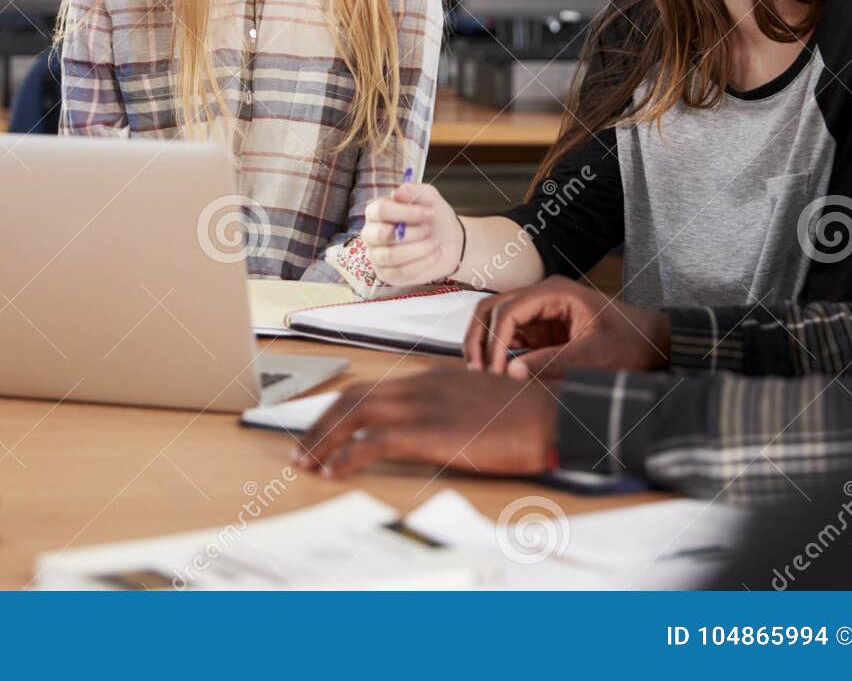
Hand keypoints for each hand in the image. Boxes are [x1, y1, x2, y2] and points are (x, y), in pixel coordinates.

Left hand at [292, 369, 556, 478]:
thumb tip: (432, 426)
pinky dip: (346, 456)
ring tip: (307, 462)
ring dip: (323, 439)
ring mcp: (423, 406)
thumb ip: (448, 407)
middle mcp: (419, 386)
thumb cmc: (523, 415)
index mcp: (430, 378)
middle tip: (302, 448)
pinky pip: (374, 442)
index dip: (338, 409)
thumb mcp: (477, 402)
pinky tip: (333, 472)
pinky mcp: (430, 432)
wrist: (549, 416)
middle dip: (320, 422)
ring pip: (354, 414)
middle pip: (352, 396)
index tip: (322, 430)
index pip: (369, 387)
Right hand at [360, 180, 463, 285]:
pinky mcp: (387, 275)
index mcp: (376, 212)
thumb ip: (415, 191)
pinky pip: (401, 272)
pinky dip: (422, 263)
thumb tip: (398, 192)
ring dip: (419, 249)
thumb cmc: (433, 218)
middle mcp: (371, 234)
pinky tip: (436, 255)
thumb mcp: (429, 198)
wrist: (448, 241)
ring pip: (391, 255)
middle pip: (381, 234)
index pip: (380, 210)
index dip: (405, 212)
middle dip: (411, 233)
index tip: (429, 212)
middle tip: (429, 229)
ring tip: (435, 243)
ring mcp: (377, 256)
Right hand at [464, 277, 668, 379]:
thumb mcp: (594, 355)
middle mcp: (542, 296)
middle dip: (479, 339)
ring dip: (484, 344)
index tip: (495, 372)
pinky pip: (509, 335)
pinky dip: (497, 352)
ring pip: (495, 320)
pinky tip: (495, 374)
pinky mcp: (541, 329)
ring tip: (480, 374)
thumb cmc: (629, 343)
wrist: (652, 343)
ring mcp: (539, 311)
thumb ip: (552, 362)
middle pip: (492, 309)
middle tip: (475, 372)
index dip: (496, 341)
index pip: (509, 310)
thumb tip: (511, 373)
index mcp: (555, 292)